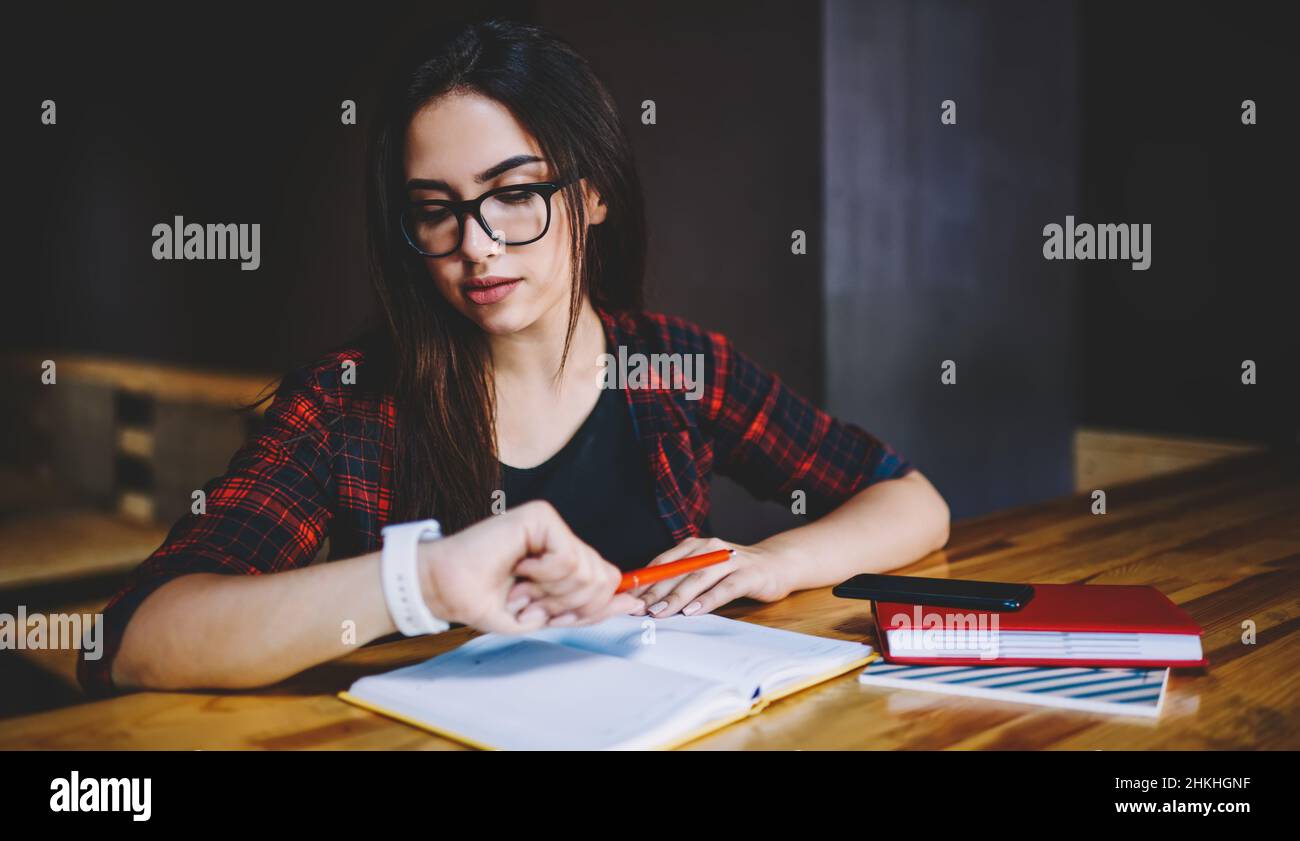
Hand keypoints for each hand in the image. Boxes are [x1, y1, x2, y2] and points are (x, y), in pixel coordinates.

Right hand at [418, 500, 643, 632]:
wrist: (447, 589)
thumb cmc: (487, 601)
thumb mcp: (546, 615)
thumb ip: (588, 611)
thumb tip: (634, 604)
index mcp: (566, 559)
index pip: (608, 580)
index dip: (595, 606)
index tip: (561, 616)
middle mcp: (564, 538)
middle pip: (604, 579)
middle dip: (570, 604)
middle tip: (534, 603)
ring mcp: (554, 526)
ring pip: (587, 571)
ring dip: (552, 592)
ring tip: (522, 587)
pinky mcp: (541, 517)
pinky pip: (567, 558)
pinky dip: (543, 575)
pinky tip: (521, 568)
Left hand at [630, 536, 791, 617]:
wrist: (777, 564)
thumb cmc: (734, 572)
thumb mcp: (705, 569)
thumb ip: (681, 579)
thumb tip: (646, 599)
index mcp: (695, 546)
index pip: (664, 563)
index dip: (646, 581)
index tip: (629, 598)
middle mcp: (710, 548)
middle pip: (678, 572)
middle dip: (656, 592)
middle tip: (638, 609)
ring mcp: (730, 560)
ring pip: (698, 579)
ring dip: (677, 597)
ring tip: (660, 612)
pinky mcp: (748, 575)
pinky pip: (724, 589)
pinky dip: (707, 600)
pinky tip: (693, 612)